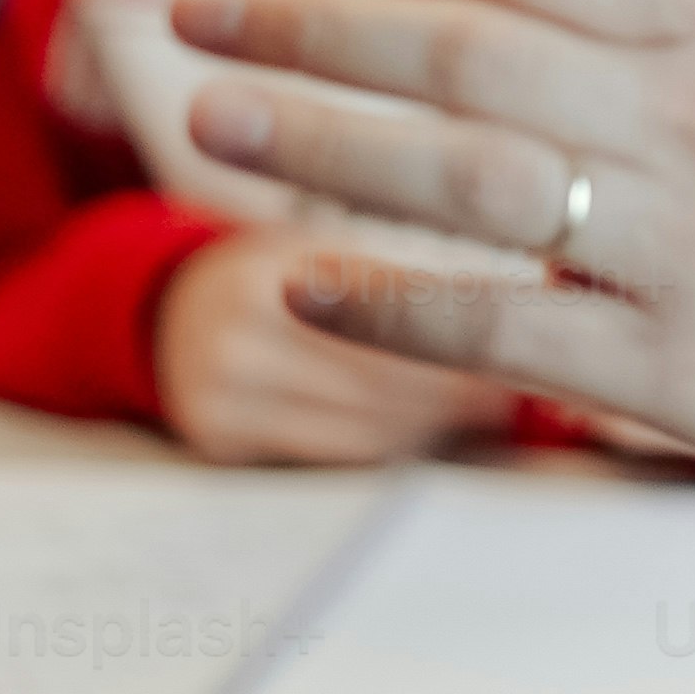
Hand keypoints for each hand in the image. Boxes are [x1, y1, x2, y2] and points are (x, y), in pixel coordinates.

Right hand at [146, 227, 489, 467]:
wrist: (170, 309)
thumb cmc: (281, 269)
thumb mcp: (323, 241)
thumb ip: (398, 269)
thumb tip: (516, 300)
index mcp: (272, 260)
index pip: (384, 301)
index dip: (459, 321)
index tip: (524, 333)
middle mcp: (237, 324)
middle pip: (377, 372)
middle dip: (457, 384)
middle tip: (520, 387)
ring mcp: (220, 387)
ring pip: (360, 422)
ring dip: (433, 422)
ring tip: (490, 412)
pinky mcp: (218, 438)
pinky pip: (328, 451)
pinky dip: (388, 445)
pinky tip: (429, 432)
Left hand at [168, 0, 694, 471]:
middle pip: (473, 57)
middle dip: (320, 27)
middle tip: (194, 11)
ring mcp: (687, 247)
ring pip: (472, 184)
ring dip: (328, 149)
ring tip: (214, 123)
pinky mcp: (674, 371)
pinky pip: (508, 331)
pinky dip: (395, 305)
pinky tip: (302, 278)